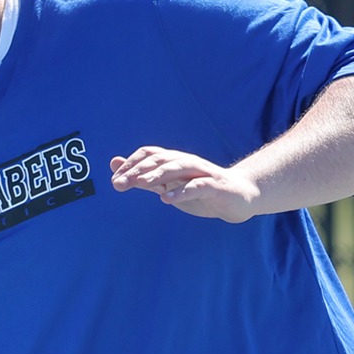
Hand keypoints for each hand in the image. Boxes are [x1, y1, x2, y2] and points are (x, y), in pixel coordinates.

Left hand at [109, 146, 260, 222]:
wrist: (239, 198)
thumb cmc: (200, 191)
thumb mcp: (168, 185)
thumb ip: (143, 177)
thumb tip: (115, 164)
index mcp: (175, 161)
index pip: (149, 154)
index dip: (131, 164)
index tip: (115, 179)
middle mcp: (187, 162)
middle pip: (160, 160)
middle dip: (138, 171)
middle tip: (118, 184)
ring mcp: (202, 172)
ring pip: (178, 168)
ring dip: (157, 175)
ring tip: (140, 184)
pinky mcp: (215, 186)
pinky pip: (197, 186)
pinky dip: (182, 191)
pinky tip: (167, 199)